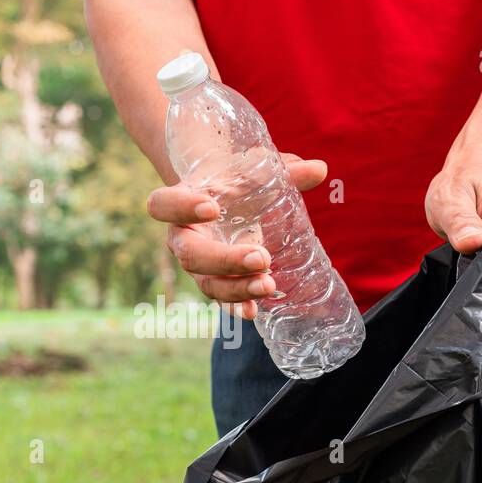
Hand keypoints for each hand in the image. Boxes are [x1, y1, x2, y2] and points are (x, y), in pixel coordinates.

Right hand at [148, 153, 327, 318]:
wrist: (226, 200)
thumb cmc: (236, 181)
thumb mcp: (256, 171)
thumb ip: (284, 170)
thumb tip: (319, 169)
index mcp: (181, 201)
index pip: (162, 205)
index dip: (181, 208)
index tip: (213, 208)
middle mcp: (182, 236)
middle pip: (189, 255)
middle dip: (224, 260)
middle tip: (261, 257)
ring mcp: (197, 265)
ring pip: (206, 283)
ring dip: (236, 288)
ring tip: (267, 285)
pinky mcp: (215, 281)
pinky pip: (220, 300)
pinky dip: (236, 307)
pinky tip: (253, 312)